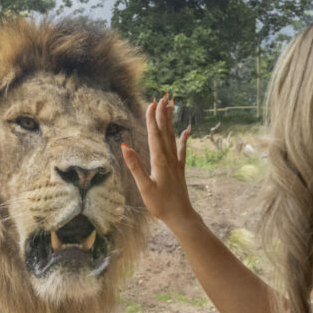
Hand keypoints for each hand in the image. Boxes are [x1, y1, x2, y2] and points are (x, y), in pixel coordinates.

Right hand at [122, 92, 194, 228]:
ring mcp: (176, 163)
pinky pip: (182, 149)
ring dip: (171, 121)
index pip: (154, 135)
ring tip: (171, 106)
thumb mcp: (144, 187)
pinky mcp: (180, 169)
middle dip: (162, 114)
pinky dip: (184, 138)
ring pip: (173, 137)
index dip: (152, 119)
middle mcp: (169, 158)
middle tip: (162, 97)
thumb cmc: (160, 204)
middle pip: (165, 131)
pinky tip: (187, 130)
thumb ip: (135, 166)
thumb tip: (125, 146)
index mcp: (159, 161)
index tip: (151, 103)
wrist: (180, 216)